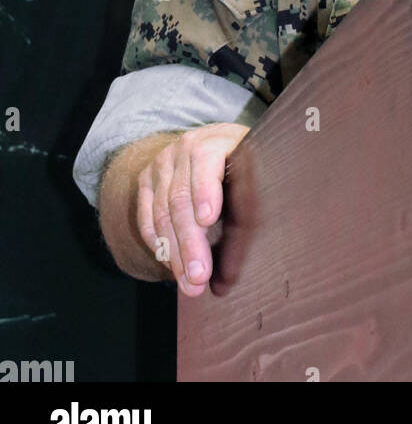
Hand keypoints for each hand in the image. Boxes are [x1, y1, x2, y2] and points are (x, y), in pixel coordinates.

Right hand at [136, 122, 249, 296]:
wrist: (221, 146)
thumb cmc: (247, 173)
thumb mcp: (254, 188)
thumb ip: (244, 227)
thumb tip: (226, 281)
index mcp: (220, 140)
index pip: (207, 163)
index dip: (206, 190)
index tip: (208, 219)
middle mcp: (188, 146)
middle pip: (181, 197)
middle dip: (190, 242)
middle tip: (199, 276)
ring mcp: (164, 161)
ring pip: (162, 212)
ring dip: (175, 253)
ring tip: (189, 283)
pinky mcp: (147, 179)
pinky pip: (146, 217)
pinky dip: (159, 245)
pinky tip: (173, 266)